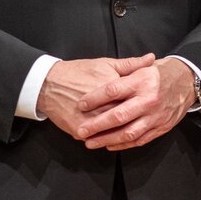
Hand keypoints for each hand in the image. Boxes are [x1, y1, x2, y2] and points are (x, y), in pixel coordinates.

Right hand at [36, 56, 151, 138]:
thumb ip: (130, 65)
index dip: (144, 105)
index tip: (151, 106)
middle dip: (138, 122)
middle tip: (147, 123)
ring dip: (124, 135)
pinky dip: (107, 141)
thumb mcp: (105, 64)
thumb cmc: (78, 72)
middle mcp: (103, 107)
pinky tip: (116, 140)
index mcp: (112, 89)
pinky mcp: (80, 131)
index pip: (135, 101)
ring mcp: (91, 122)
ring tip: (133, 133)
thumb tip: (152, 58)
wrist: (48, 84)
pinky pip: (98, 140)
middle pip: (126, 119)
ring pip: (114, 133)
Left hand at [74, 55, 195, 150]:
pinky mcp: (161, 127)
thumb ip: (122, 71)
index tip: (80, 105)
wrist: (188, 83)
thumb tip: (98, 75)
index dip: (95, 99)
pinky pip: (139, 139)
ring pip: (128, 132)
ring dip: (108, 140)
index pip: (113, 90)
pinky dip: (123, 144)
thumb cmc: (160, 74)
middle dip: (97, 125)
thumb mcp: (143, 67)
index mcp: (142, 81)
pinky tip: (109, 145)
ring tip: (91, 143)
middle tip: (81, 131)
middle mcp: (149, 99)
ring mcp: (156, 116)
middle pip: (119, 115)